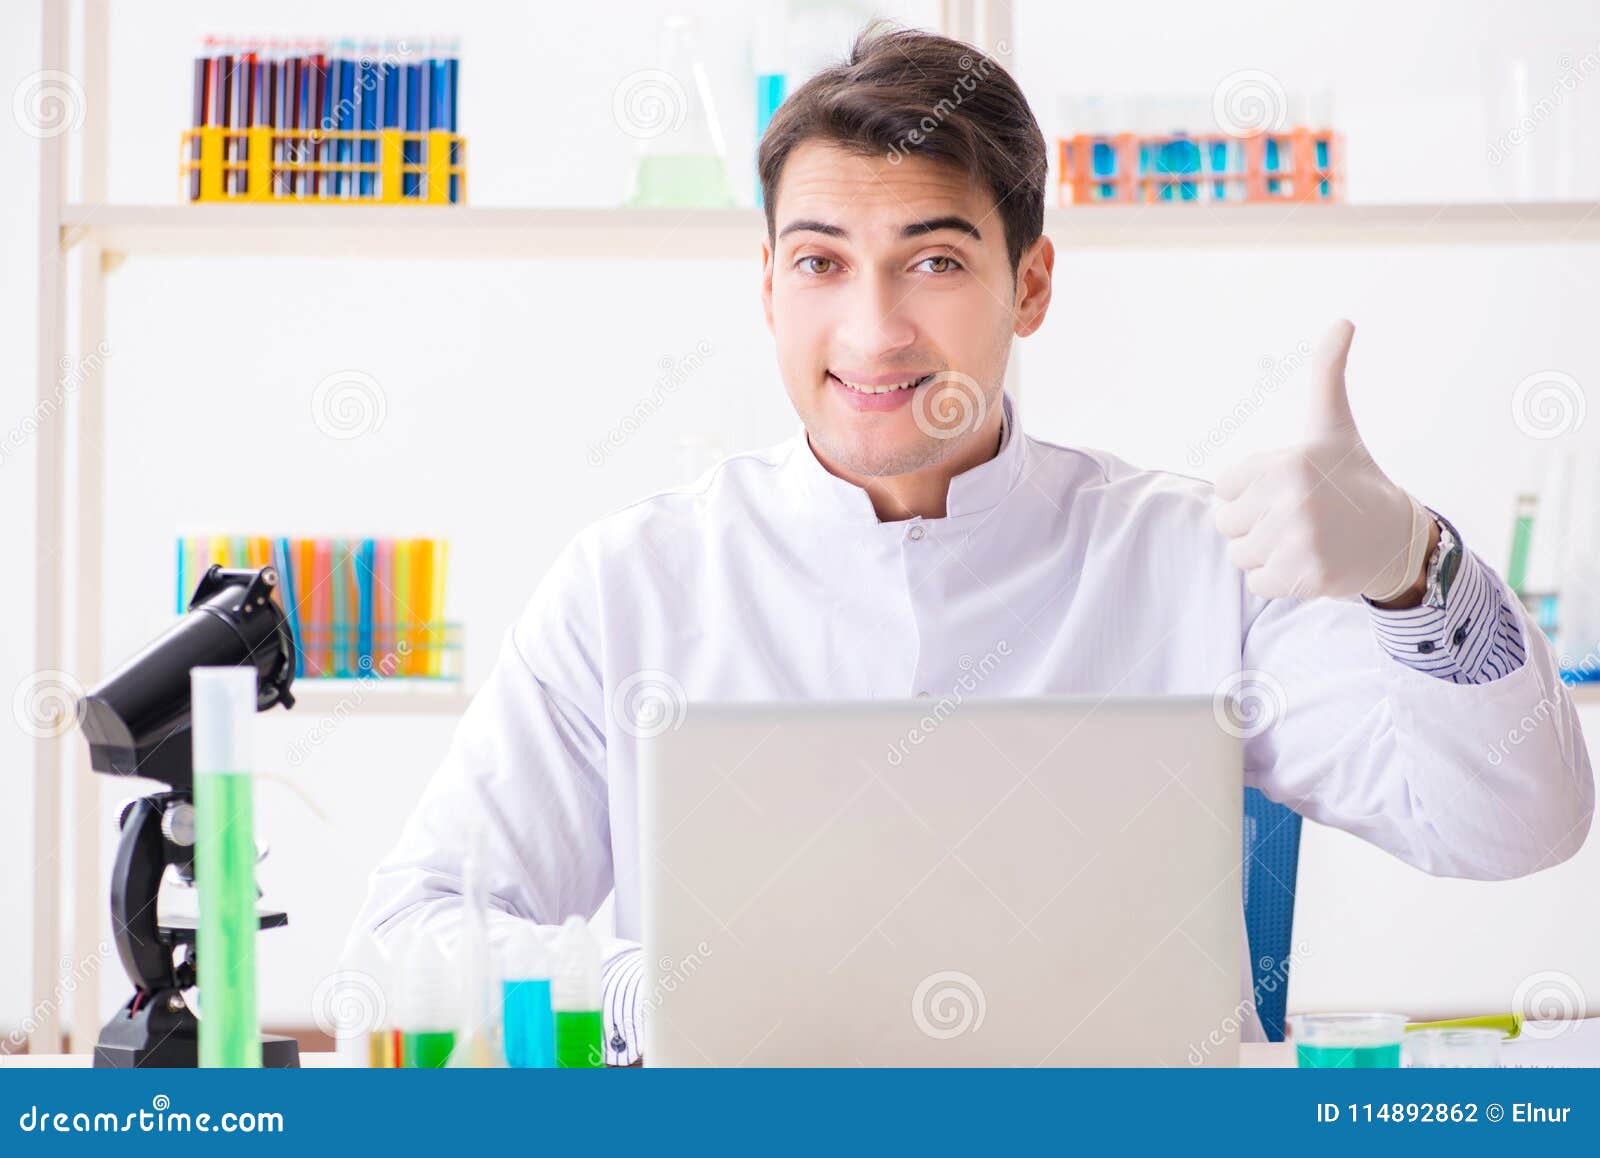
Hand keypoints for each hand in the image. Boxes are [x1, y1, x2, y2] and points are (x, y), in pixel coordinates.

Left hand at [1211, 320, 1432, 602]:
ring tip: (1304, 539)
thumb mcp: (1333, 425)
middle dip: (1255, 524)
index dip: (1250, 491)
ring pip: (1240, 555)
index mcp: (1287, 462)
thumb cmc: (1353, 477)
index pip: (1223, 487)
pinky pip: (1257, 584)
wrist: (1395, 538)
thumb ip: (1327, 374)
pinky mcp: (1304, 576)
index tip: (1288, 487)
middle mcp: (1292, 499)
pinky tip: (1309, 563)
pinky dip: (1278, 580)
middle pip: (1226, 524)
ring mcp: (1299, 540)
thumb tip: (1343, 319)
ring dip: (1266, 553)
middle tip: (1298, 516)